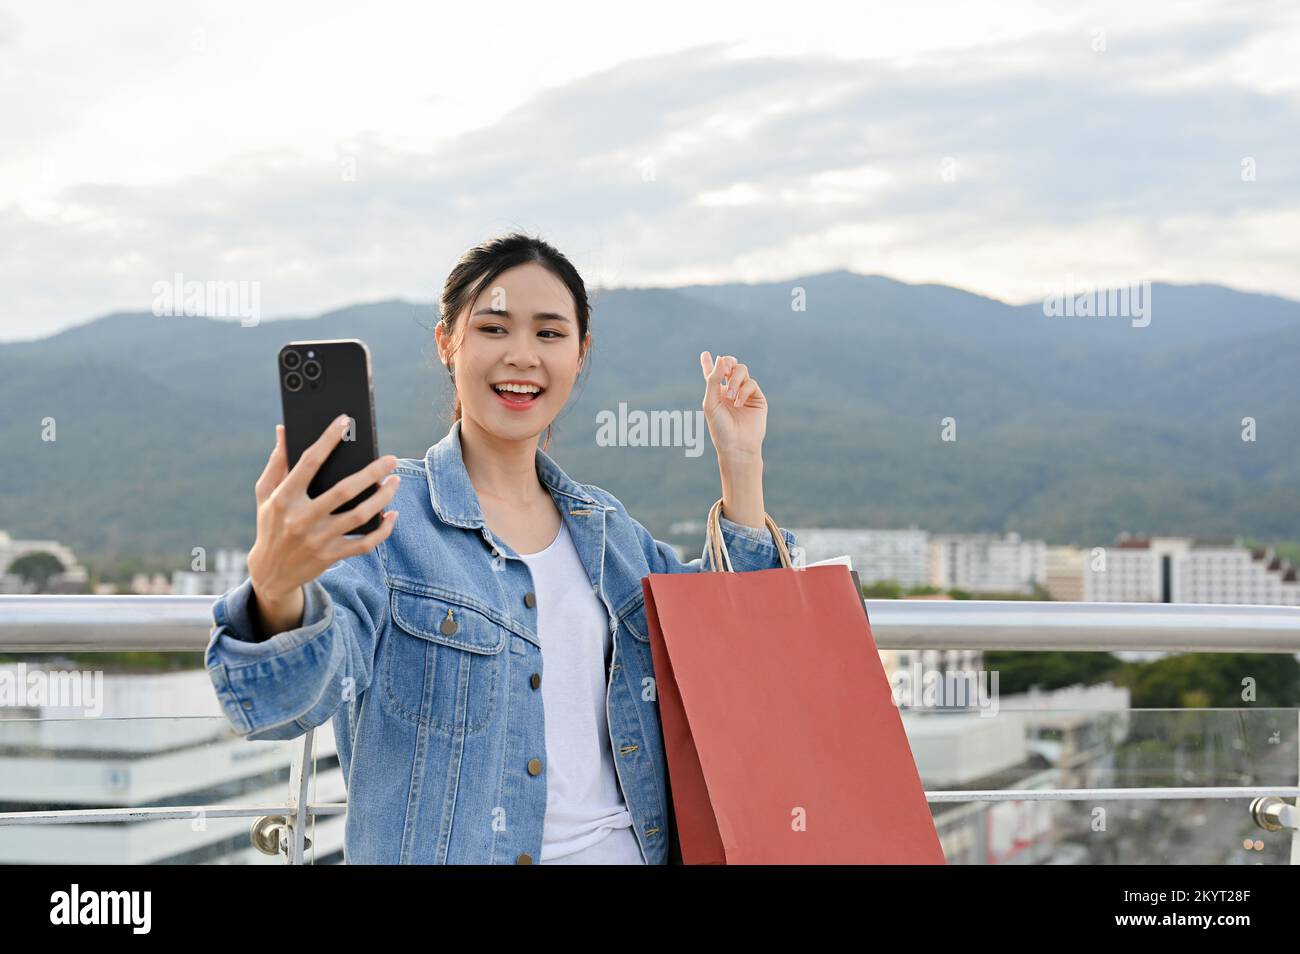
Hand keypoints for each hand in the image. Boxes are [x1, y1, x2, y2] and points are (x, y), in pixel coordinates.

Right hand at [247, 416, 399, 614]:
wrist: (270, 573)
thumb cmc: (270, 524)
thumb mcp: (265, 493)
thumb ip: (277, 462)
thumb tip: (284, 430)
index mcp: (284, 498)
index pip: (309, 462)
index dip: (327, 440)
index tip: (344, 422)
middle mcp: (301, 518)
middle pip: (343, 491)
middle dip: (371, 472)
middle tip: (391, 459)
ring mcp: (318, 539)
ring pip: (359, 516)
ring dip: (383, 498)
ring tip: (396, 481)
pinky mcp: (331, 555)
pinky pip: (364, 543)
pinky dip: (383, 529)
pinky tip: (393, 514)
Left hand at [699, 351, 766, 459]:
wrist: (737, 445)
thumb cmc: (720, 427)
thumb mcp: (711, 402)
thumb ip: (713, 379)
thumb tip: (721, 358)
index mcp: (716, 392)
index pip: (713, 374)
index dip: (708, 364)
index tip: (704, 354)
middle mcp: (730, 390)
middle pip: (730, 365)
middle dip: (727, 363)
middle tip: (724, 370)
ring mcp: (745, 393)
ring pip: (742, 370)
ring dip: (735, 381)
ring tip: (731, 398)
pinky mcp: (757, 398)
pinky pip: (751, 383)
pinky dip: (743, 391)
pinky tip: (738, 404)